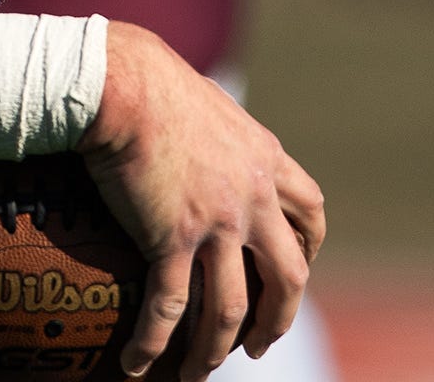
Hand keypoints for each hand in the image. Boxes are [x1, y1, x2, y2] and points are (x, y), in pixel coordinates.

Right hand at [80, 24, 323, 378]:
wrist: (123, 82)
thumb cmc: (153, 81)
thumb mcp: (210, 104)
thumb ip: (221, 133)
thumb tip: (203, 134)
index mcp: (266, 160)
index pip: (310, 211)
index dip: (309, 247)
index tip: (295, 268)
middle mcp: (252, 199)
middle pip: (288, 277)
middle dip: (278, 318)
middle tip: (259, 342)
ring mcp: (217, 223)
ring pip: (231, 309)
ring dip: (216, 349)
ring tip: (198, 371)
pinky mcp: (172, 239)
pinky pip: (170, 309)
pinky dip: (154, 344)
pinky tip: (137, 363)